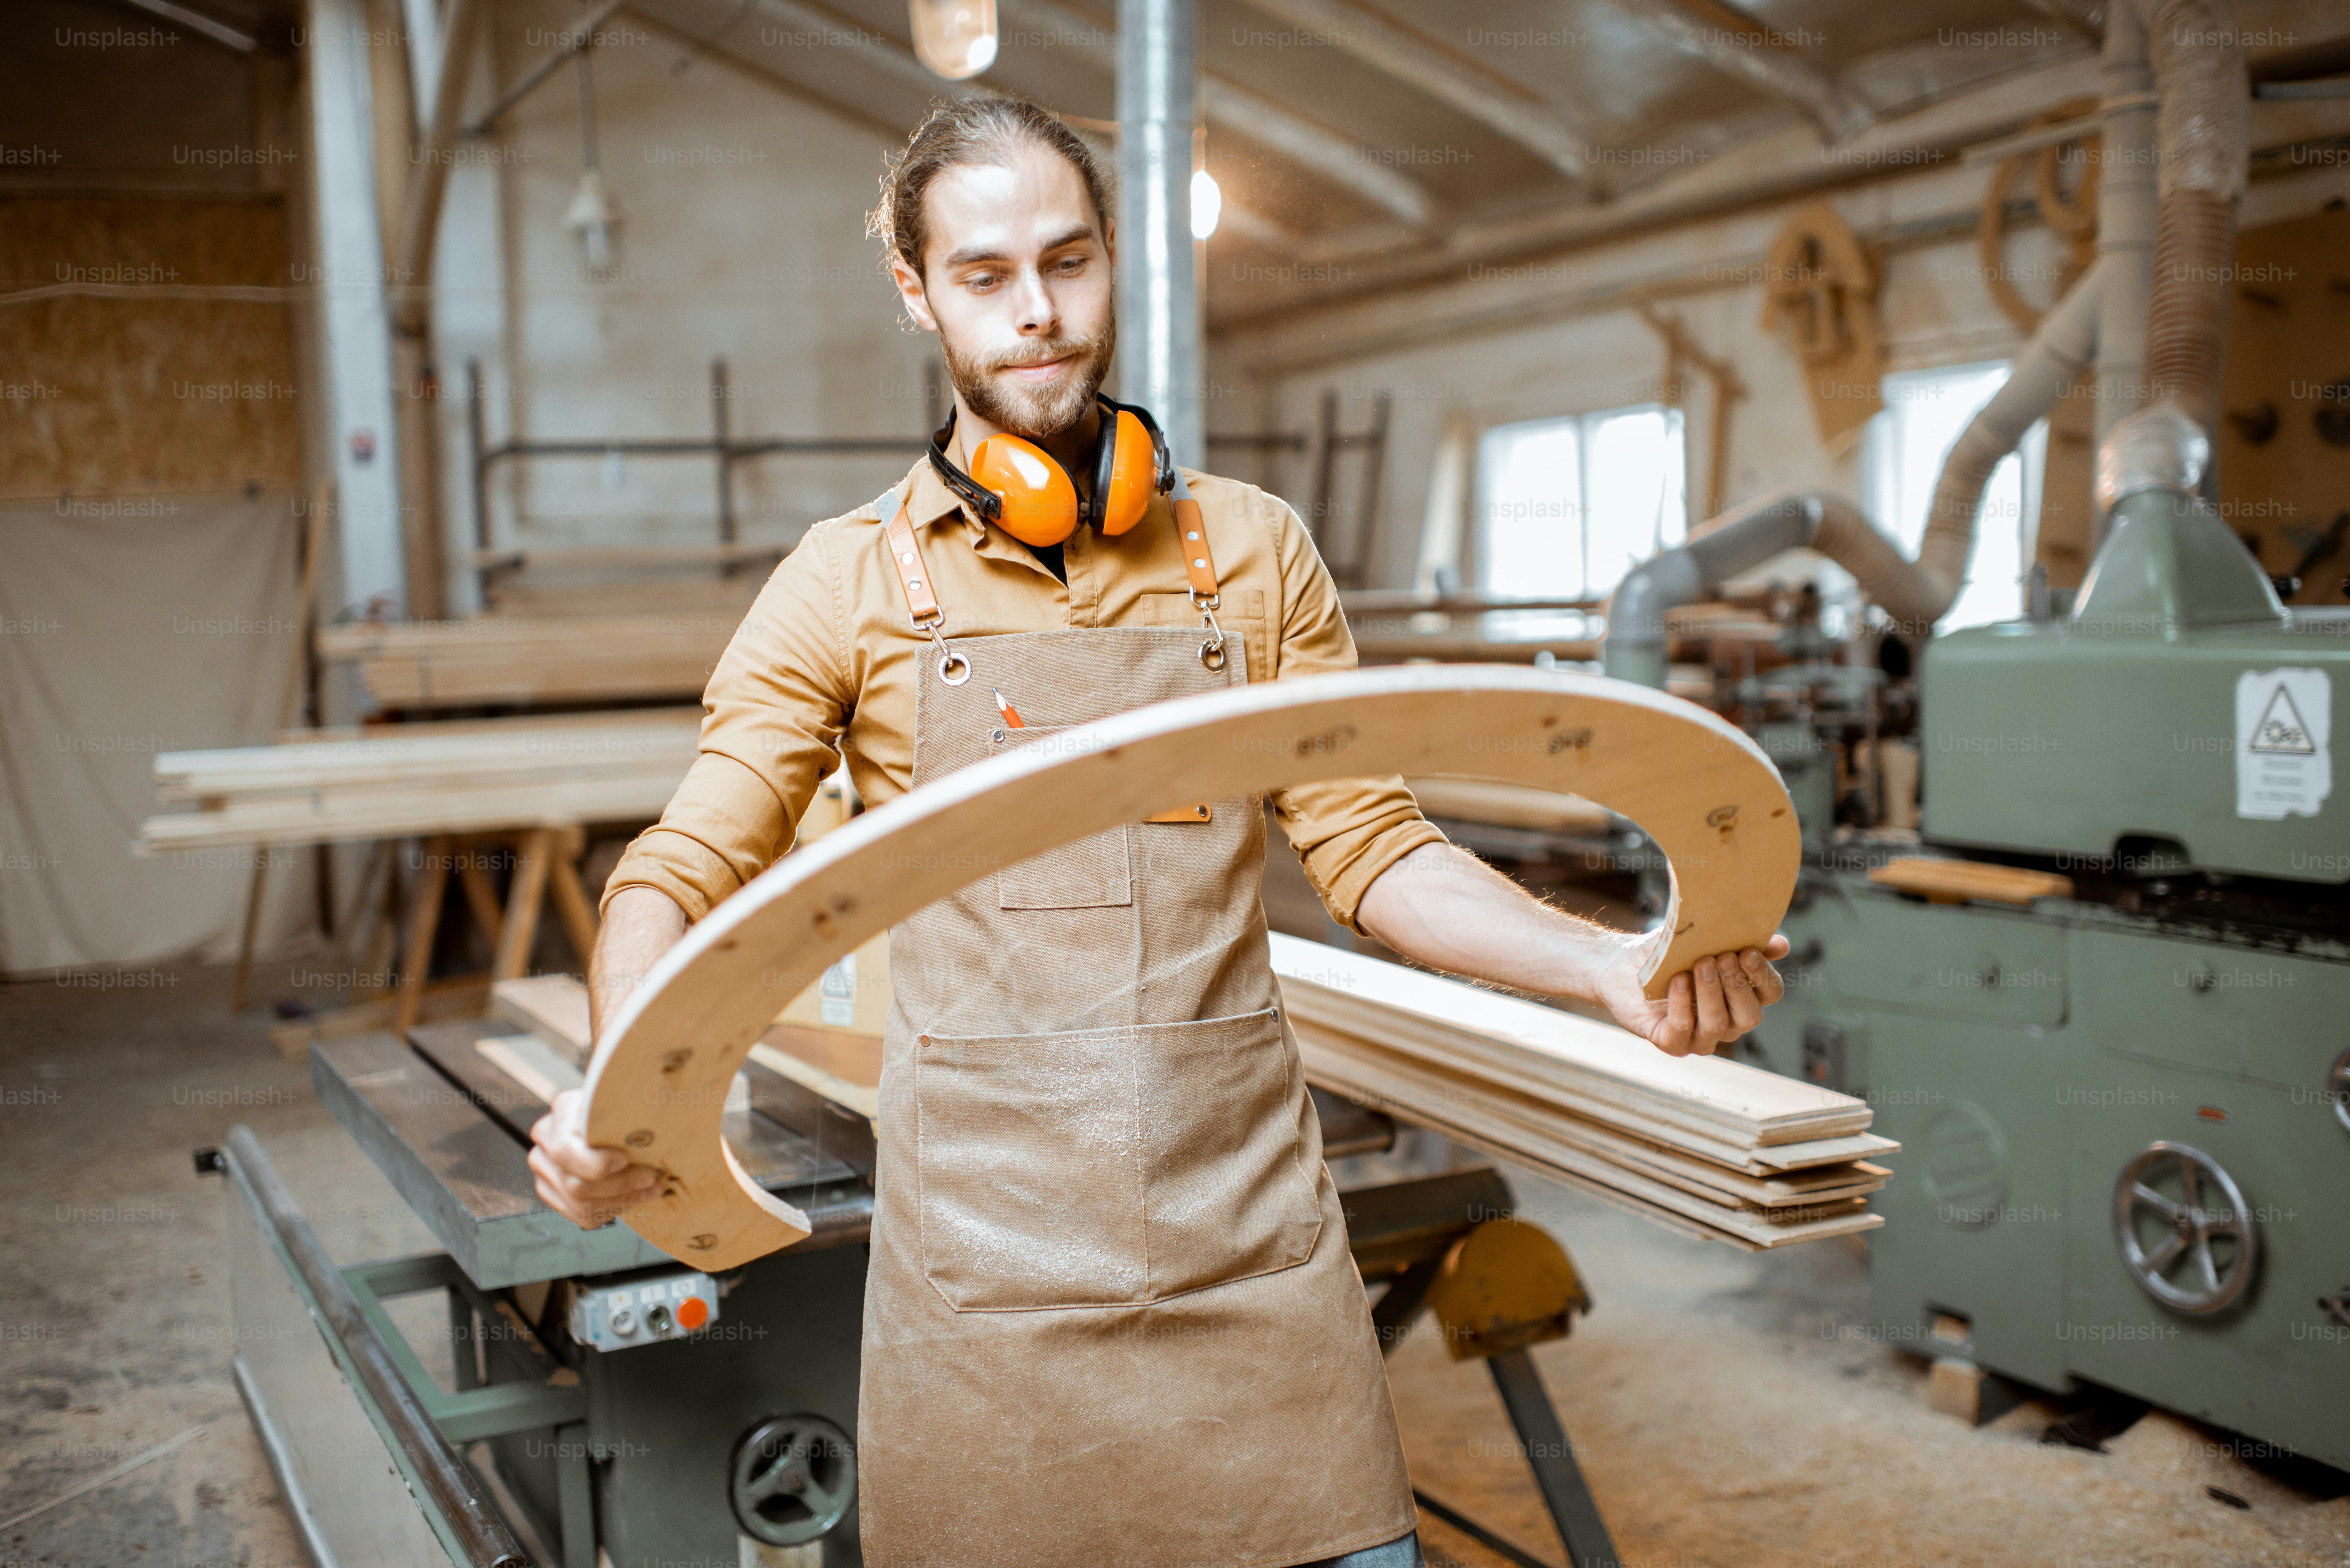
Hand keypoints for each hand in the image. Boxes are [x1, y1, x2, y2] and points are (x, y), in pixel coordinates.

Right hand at [527, 1088, 662, 1228]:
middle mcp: (545, 1141)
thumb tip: (649, 1118)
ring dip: (621, 1199)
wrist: (616, 1120)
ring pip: (580, 1204)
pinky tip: (634, 1196)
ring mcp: (545, 1170)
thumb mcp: (629, 1099)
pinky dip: (614, 1209)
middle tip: (651, 1177)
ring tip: (650, 1188)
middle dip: (620, 1185)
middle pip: (576, 1185)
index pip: (565, 1150)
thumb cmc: (625, 1109)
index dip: (596, 1163)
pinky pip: (582, 1215)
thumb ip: (631, 1109)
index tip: (625, 1160)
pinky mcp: (553, 1193)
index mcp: (563, 1110)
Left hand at [1596, 932, 1789, 1057]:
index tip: (1748, 951)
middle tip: (1722, 957)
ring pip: (1718, 1025)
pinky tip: (1676, 980)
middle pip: (1750, 1015)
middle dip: (1738, 985)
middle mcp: (1729, 1023)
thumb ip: (1739, 940)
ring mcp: (1701, 1037)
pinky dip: (1681, 1004)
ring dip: (1710, 993)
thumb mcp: (1704, 940)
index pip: (1771, 993)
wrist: (1622, 965)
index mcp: (1744, 997)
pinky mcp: (1672, 1044)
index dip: (1764, 975)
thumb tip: (1781, 944)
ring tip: (1699, 964)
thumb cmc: (1670, 953)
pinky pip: (1683, 1031)